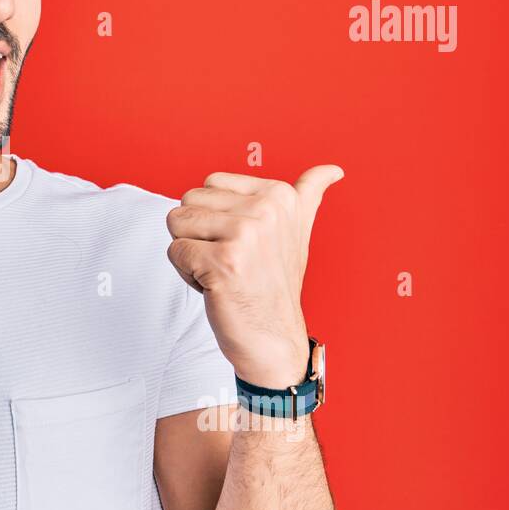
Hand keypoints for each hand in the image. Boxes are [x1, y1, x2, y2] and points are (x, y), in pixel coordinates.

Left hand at [166, 165, 342, 388]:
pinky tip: (217, 288)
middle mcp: (267, 209)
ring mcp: (246, 234)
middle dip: (198, 234)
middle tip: (232, 262)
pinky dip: (187, 274)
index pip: (208, 184)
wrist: (274, 340)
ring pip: (176, 223)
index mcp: (280, 195)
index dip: (214, 217)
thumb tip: (334, 169)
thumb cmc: (275, 284)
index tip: (243, 244)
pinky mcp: (224, 261)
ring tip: (223, 272)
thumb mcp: (297, 231)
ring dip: (190, 253)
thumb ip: (308, 194)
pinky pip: (174, 251)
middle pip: (188, 201)